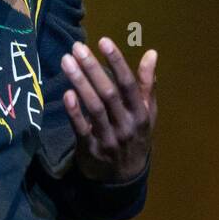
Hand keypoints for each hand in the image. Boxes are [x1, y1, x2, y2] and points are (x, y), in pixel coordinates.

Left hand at [60, 39, 156, 183]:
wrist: (125, 178)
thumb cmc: (135, 136)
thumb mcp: (146, 112)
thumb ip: (147, 84)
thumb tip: (151, 53)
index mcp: (140, 113)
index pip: (128, 84)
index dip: (117, 62)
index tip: (104, 41)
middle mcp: (126, 125)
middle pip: (109, 93)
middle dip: (93, 68)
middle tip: (77, 47)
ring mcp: (108, 138)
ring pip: (94, 108)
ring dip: (80, 83)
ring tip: (67, 61)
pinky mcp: (90, 150)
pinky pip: (81, 129)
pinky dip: (74, 112)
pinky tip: (67, 93)